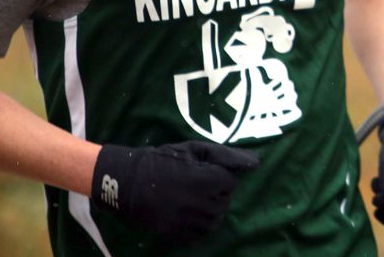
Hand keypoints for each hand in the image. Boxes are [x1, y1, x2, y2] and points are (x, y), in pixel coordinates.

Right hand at [91, 140, 259, 243]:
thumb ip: (225, 156)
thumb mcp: (192, 149)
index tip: (206, 170)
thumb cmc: (162, 160)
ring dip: (210, 207)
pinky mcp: (179, 234)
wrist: (128, 182)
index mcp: (205, 180)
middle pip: (224, 200)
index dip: (220, 174)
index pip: (230, 181)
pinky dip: (199, 223)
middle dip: (216, 190)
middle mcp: (200, 204)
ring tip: (195, 197)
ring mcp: (190, 222)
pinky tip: (188, 211)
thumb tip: (255, 163)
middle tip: (198, 181)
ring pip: (215, 218)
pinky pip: (201, 233)